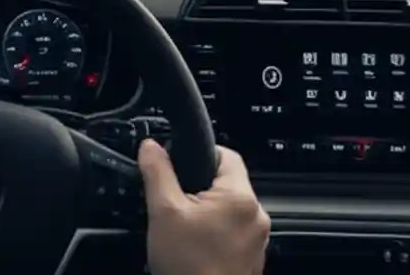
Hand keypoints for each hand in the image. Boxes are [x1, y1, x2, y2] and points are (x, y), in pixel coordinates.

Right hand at [138, 139, 270, 274]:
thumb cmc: (188, 266)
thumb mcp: (163, 212)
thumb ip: (158, 172)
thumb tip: (151, 146)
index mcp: (240, 197)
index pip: (227, 154)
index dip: (201, 154)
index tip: (181, 164)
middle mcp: (257, 216)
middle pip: (228, 184)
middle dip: (200, 189)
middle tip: (176, 203)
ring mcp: (258, 240)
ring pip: (230, 211)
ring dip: (208, 214)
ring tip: (184, 229)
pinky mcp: (252, 259)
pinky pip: (234, 233)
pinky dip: (216, 235)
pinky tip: (196, 248)